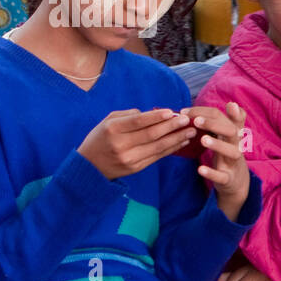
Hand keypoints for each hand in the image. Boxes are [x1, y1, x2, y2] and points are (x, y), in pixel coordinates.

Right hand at [78, 108, 195, 179]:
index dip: (156, 116)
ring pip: (158, 147)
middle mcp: (121, 145)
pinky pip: (157, 156)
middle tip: (186, 120)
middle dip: (172, 126)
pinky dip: (171, 149)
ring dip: (177, 139)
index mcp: (113, 129)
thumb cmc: (101, 138)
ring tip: (190, 131)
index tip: (172, 111)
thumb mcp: (108, 121)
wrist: (89, 166)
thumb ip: (129, 116)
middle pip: (151, 134)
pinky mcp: (136, 168)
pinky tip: (181, 142)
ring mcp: (129, 158)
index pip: (138, 122)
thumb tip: (154, 113)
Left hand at [183, 103, 251, 220]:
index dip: (205, 113)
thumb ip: (231, 121)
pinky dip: (212, 173)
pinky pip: (222, 176)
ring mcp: (233, 163)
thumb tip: (233, 103)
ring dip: (218, 145)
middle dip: (215, 124)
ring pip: (232, 152)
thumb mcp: (231, 138)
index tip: (185, 112)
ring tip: (203, 140)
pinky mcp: (229, 179)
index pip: (222, 117)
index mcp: (233, 134)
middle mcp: (236, 146)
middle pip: (232, 131)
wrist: (237, 182)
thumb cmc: (229, 155)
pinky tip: (200, 169)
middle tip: (197, 121)